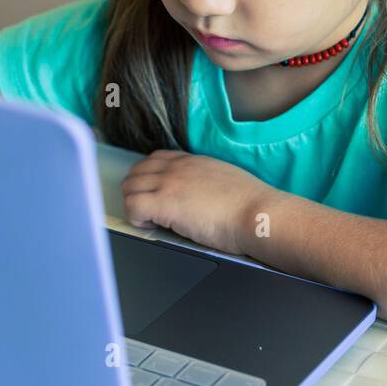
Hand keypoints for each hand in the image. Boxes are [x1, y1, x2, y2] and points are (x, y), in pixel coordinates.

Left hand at [121, 149, 273, 256]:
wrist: (258, 213)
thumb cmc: (249, 204)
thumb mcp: (223, 177)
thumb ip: (203, 178)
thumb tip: (198, 192)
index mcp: (191, 161)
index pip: (154, 159)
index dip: (150, 178)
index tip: (158, 194)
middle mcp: (176, 167)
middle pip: (136, 172)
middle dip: (138, 192)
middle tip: (152, 211)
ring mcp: (169, 183)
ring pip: (129, 188)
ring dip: (135, 205)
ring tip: (153, 220)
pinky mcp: (165, 203)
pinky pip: (132, 207)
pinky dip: (136, 219)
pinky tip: (154, 226)